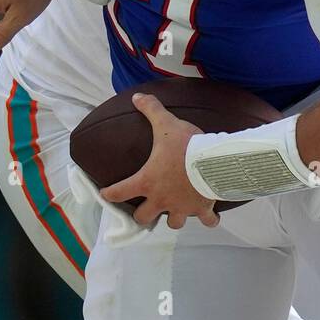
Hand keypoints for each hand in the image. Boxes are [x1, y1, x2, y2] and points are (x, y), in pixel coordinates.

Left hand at [99, 94, 219, 229]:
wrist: (213, 160)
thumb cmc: (186, 145)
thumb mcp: (166, 124)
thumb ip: (151, 110)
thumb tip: (137, 96)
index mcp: (147, 181)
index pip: (119, 192)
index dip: (109, 193)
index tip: (106, 193)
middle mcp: (161, 199)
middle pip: (144, 217)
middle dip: (144, 213)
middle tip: (147, 206)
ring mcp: (182, 207)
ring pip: (173, 223)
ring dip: (173, 218)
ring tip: (176, 210)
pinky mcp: (202, 209)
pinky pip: (207, 222)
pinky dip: (208, 220)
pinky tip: (209, 216)